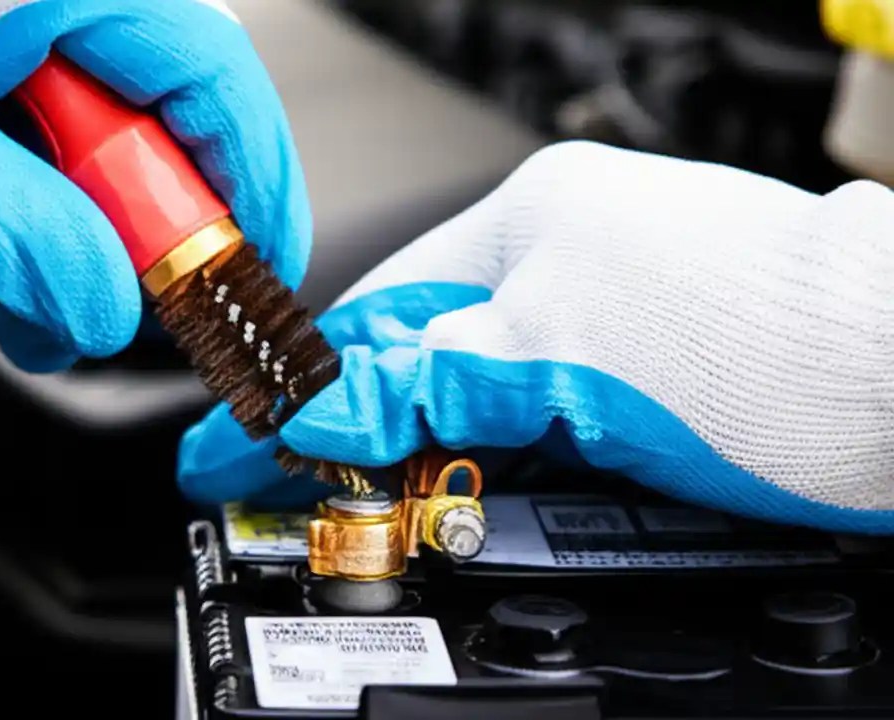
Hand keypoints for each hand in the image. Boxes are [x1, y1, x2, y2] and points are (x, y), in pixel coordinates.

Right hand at [179, 140, 893, 533]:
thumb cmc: (774, 345)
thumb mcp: (564, 356)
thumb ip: (433, 381)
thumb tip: (330, 408)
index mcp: (531, 221)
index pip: (376, 313)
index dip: (305, 388)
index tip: (244, 443)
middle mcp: (570, 264)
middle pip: (424, 360)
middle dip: (363, 433)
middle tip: (300, 493)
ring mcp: (613, 325)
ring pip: (483, 404)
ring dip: (436, 463)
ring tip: (384, 510)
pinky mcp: (654, 387)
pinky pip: (546, 433)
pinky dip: (511, 475)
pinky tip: (494, 501)